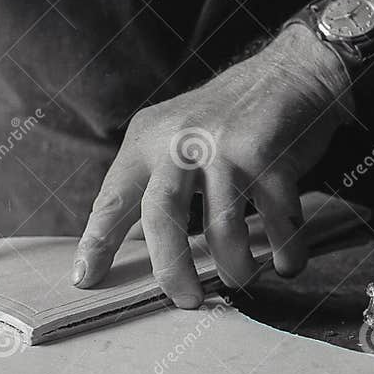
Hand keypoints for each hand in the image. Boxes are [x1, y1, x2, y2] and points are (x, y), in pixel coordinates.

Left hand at [72, 26, 352, 307]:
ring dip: (236, 266)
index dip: (96, 242)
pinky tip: (285, 263)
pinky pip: (277, 220)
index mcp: (148, 140)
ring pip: (223, 228)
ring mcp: (226, 147)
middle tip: (185, 301)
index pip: (112, 198)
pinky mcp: (269, 155)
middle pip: (163, 217)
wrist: (290, 72)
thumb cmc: (228, 120)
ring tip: (241, 279)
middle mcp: (181, 142)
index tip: (84, 278)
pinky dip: (285, 250)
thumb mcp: (175, 136)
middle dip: (171, 269)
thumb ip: (155, 179)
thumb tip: (135, 245)